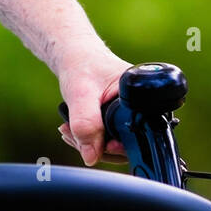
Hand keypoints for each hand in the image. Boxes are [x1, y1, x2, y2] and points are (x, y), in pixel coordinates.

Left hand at [57, 49, 132, 166]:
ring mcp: (129, 113)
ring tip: (68, 131)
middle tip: (73, 136)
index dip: (119, 148)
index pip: (140, 138)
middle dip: (98, 147)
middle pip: (127, 145)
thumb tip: (91, 157)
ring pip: (115, 143)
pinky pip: (107, 137)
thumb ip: (86, 124)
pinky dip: (90, 137)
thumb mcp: (81, 94)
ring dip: (91, 143)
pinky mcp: (118, 117)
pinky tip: (72, 130)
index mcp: (142, 99)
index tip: (99, 146)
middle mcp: (141, 108)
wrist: (74, 54)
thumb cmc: (81, 64)